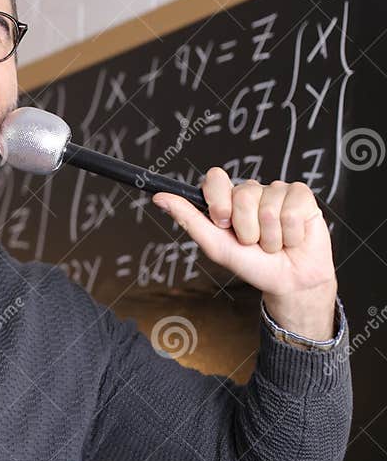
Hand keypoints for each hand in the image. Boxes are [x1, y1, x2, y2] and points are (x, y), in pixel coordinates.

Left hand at [152, 167, 336, 338]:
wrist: (288, 282)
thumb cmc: (251, 264)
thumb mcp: (214, 245)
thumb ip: (188, 218)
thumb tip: (159, 197)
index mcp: (227, 199)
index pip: (215, 178)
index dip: (219, 201)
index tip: (222, 223)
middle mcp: (251, 191)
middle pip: (243, 195)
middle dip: (247, 229)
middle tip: (253, 242)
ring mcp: (277, 191)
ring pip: (268, 206)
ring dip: (270, 237)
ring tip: (274, 244)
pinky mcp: (302, 196)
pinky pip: (292, 210)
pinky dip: (290, 234)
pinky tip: (292, 239)